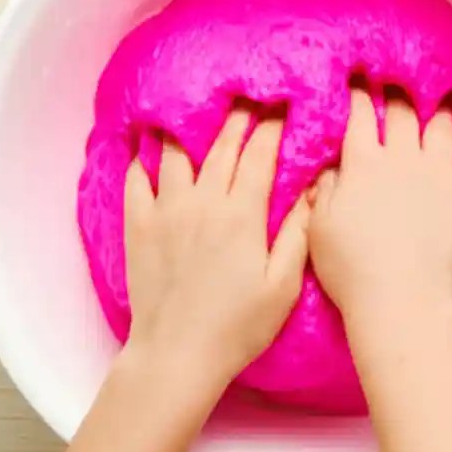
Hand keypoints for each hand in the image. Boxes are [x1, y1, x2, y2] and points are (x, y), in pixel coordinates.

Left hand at [123, 106, 308, 383]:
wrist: (177, 354)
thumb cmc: (239, 326)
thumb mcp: (283, 284)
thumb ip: (297, 233)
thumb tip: (314, 191)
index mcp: (243, 214)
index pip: (260, 155)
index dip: (272, 126)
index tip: (281, 105)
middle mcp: (204, 202)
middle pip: (221, 146)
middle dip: (237, 118)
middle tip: (245, 97)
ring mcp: (166, 211)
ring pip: (176, 154)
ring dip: (188, 130)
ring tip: (192, 112)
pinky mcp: (138, 227)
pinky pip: (137, 181)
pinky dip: (142, 160)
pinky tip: (146, 151)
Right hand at [309, 88, 451, 318]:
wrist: (400, 296)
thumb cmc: (351, 268)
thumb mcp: (320, 226)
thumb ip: (326, 189)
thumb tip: (331, 165)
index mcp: (363, 163)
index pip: (360, 117)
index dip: (358, 94)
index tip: (359, 77)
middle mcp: (402, 158)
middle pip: (402, 113)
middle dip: (399, 91)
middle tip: (399, 79)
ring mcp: (440, 173)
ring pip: (442, 127)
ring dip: (442, 107)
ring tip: (444, 93)